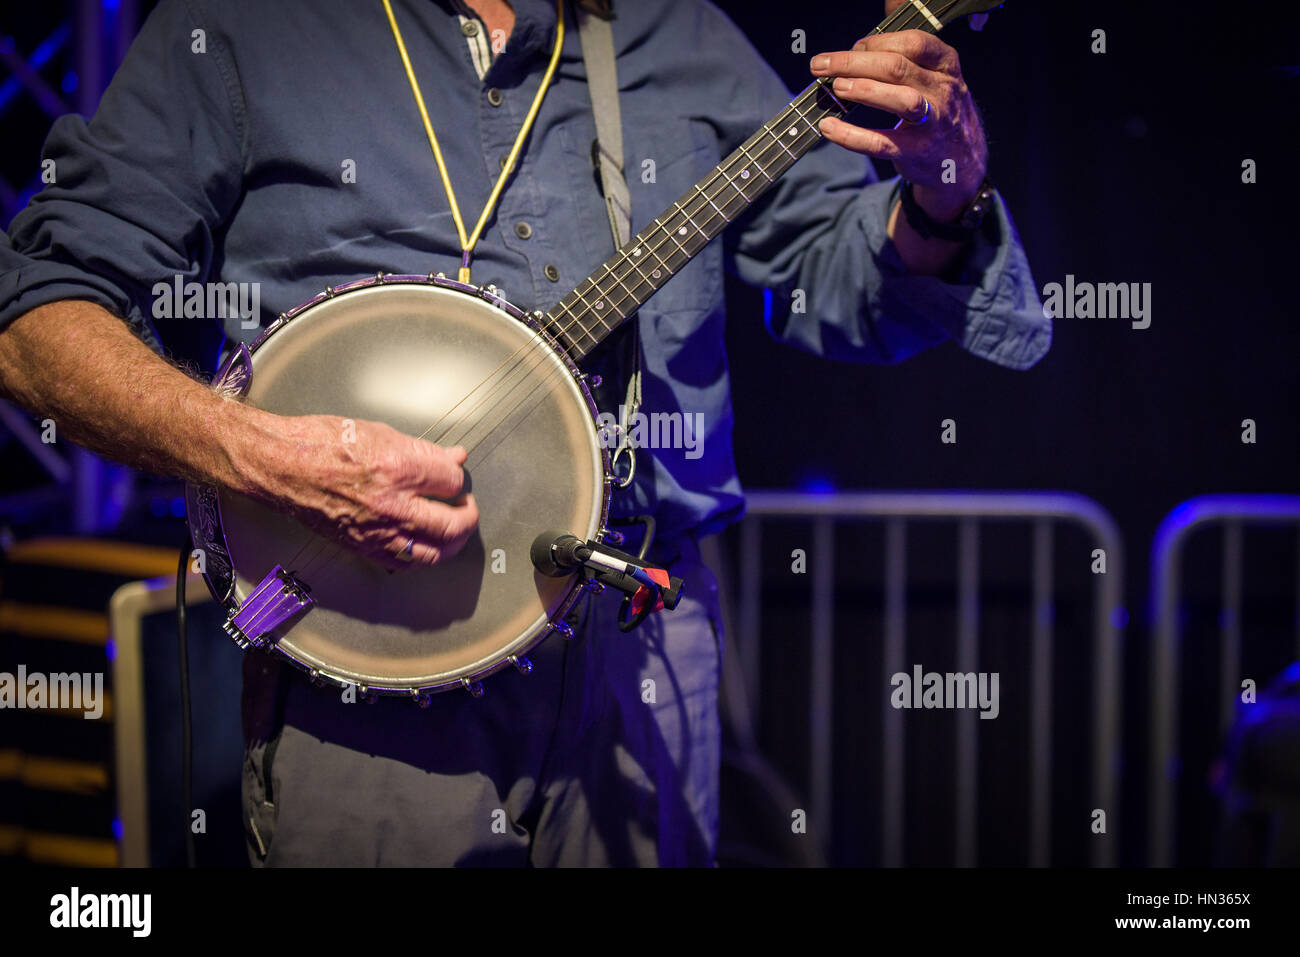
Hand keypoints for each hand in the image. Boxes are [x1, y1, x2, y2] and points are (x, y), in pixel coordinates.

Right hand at [235, 410, 478, 569]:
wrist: (281, 466)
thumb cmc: (323, 443)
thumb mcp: (380, 433)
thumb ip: (424, 451)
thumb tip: (455, 457)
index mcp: (400, 470)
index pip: (453, 482)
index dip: (458, 478)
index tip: (453, 474)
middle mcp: (393, 506)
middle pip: (454, 525)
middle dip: (468, 516)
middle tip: (466, 506)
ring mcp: (379, 531)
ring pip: (435, 553)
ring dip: (452, 542)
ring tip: (452, 527)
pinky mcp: (364, 546)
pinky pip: (404, 564)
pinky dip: (421, 556)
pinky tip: (423, 542)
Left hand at [810, 14, 987, 221]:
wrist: (962, 160)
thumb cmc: (937, 110)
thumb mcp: (934, 76)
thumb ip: (905, 54)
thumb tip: (862, 40)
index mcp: (945, 65)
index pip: (913, 43)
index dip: (878, 42)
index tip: (853, 48)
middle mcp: (943, 91)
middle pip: (898, 67)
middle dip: (855, 62)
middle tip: (822, 65)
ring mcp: (932, 123)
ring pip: (900, 100)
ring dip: (864, 90)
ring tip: (836, 87)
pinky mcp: (916, 152)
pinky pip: (882, 143)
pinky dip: (852, 136)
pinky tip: (829, 128)